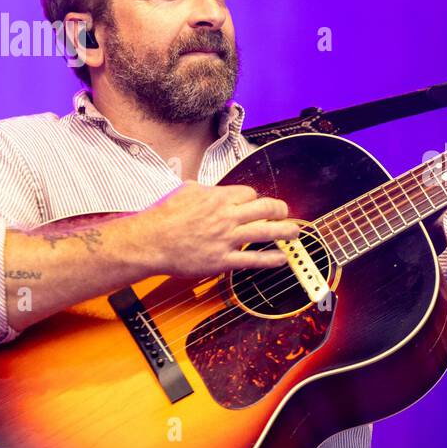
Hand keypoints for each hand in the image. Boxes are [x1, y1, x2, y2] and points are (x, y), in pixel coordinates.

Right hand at [133, 181, 298, 277]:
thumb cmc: (163, 217)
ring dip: (285, 231)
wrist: (151, 242)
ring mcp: (227, 239)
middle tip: (285, 213)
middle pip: (266, 208)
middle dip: (280, 210)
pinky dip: (271, 259)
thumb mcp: (184, 190)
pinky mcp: (223, 260)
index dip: (256, 199)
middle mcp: (227, 216)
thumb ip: (202, 188)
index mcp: (218, 198)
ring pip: (266, 232)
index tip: (256, 204)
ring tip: (295, 233)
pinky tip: (282, 259)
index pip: (250, 194)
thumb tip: (206, 187)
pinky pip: (253, 259)